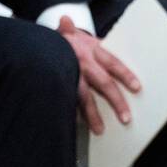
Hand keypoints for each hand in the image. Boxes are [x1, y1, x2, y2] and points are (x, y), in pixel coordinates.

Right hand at [57, 15, 140, 134]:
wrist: (29, 45)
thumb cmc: (57, 43)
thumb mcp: (74, 36)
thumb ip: (91, 41)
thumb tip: (96, 37)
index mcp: (90, 50)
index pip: (113, 63)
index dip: (125, 75)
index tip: (137, 88)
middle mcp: (81, 63)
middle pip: (103, 83)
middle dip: (116, 101)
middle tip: (126, 118)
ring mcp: (68, 75)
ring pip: (84, 98)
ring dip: (92, 115)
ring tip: (100, 130)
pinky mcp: (56, 86)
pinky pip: (66, 102)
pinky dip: (73, 115)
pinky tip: (78, 126)